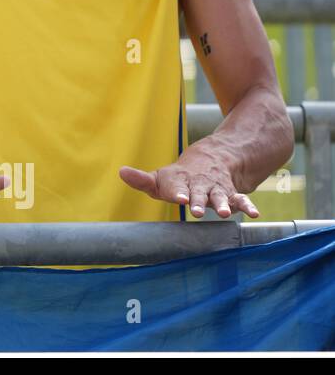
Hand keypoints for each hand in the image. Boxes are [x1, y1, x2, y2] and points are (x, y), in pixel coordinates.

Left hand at [120, 145, 259, 218]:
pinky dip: (247, 205)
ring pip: (220, 196)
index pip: (177, 187)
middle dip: (198, 202)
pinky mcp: (231, 195)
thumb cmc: (178, 177)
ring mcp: (216, 190)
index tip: (179, 198)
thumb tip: (121, 172)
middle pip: (199, 193)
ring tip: (225, 213)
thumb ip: (141, 180)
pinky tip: (254, 213)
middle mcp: (199, 185)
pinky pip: (241, 199)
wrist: (211, 161)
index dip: (178, 192)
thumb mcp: (159, 178)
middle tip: (195, 210)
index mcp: (179, 181)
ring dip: (223, 204)